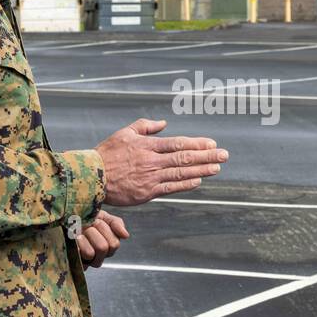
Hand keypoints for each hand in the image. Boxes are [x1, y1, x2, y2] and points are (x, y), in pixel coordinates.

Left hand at [77, 210, 128, 268]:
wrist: (68, 218)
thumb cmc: (86, 218)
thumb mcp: (104, 217)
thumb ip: (117, 224)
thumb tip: (126, 235)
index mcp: (110, 246)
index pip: (114, 244)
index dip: (104, 229)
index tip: (96, 221)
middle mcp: (100, 256)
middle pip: (103, 248)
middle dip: (94, 232)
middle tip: (87, 226)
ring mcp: (87, 261)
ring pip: (90, 254)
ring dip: (83, 238)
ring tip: (78, 233)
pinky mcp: (75, 262)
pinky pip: (77, 257)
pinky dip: (75, 245)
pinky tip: (73, 239)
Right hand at [95, 118, 227, 205]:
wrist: (91, 177)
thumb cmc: (107, 154)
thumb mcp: (124, 133)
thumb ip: (145, 126)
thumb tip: (164, 123)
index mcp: (147, 146)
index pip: (177, 144)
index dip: (197, 144)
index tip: (212, 143)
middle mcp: (151, 161)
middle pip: (184, 158)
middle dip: (206, 156)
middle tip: (224, 155)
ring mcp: (150, 177)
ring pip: (180, 173)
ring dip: (201, 170)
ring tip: (217, 167)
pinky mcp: (146, 192)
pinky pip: (170, 188)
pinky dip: (185, 185)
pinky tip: (198, 181)